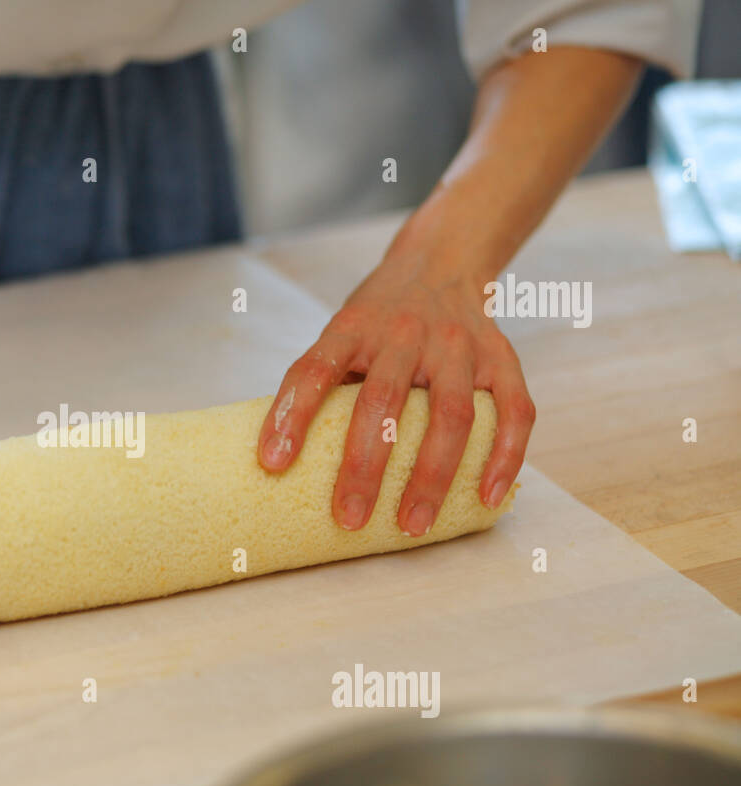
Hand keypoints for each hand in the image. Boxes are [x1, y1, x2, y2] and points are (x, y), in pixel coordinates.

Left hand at [256, 262, 533, 534]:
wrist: (441, 260)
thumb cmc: (378, 317)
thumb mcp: (341, 332)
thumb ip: (323, 382)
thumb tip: (284, 459)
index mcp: (352, 326)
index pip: (314, 369)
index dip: (291, 415)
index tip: (273, 464)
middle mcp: (405, 332)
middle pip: (383, 401)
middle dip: (364, 467)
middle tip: (349, 519)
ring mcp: (458, 344)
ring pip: (449, 414)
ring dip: (431, 476)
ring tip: (412, 526)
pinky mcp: (502, 356)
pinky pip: (513, 410)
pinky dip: (504, 456)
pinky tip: (486, 496)